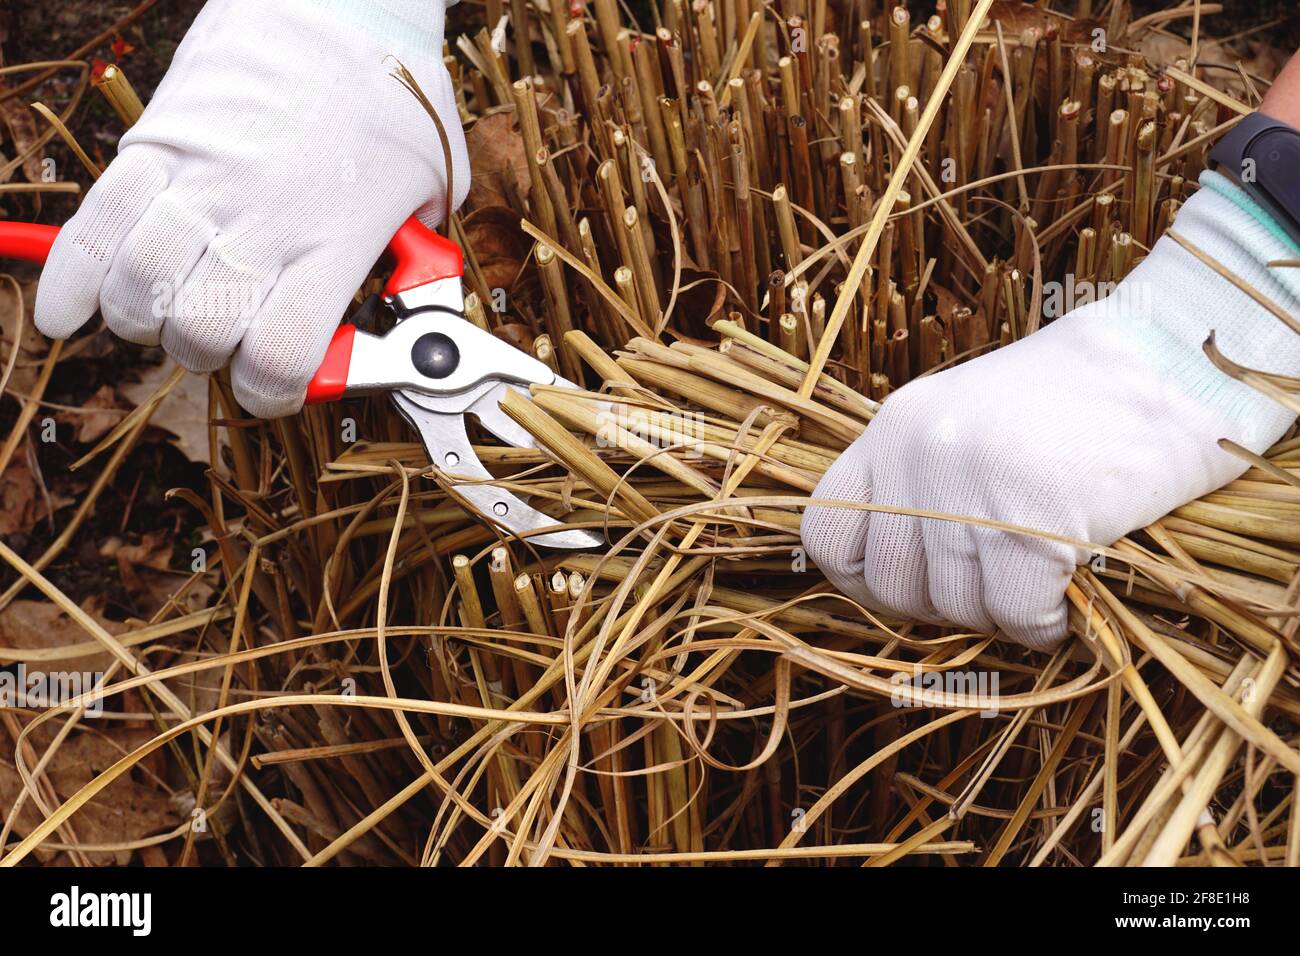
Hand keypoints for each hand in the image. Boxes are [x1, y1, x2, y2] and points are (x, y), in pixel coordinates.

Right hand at [34, 0, 468, 416]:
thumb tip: (395, 304)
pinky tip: (64, 314)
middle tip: (222, 338)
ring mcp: (201, 182)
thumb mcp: (433, 189)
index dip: (270, 392)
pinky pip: (93, 227)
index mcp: (332, 241)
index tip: (274, 386)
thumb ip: (411, 258)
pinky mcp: (157, 144)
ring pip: (138, 290)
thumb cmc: (395, 93)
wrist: (338, 1)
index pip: (278, 356)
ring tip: (165, 312)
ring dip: (143, 321)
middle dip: (206, 356)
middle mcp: (261, 221)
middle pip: (200, 333)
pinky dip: (68, 280)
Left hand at [801, 171, 1299, 649]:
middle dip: (944, 607)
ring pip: (957, 608)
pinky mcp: (1034, 513)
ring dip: (1003, 616)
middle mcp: (920, 452)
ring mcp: (971, 482)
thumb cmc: (1081, 403)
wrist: (1176, 357)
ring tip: (1044, 581)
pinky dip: (1045, 625)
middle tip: (998, 589)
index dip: (864, 576)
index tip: (913, 587)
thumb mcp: (971, 424)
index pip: (827, 529)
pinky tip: (1070, 600)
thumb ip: (923, 484)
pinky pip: (1015, 615)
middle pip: (891, 585)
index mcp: (897, 427)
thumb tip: (896, 586)